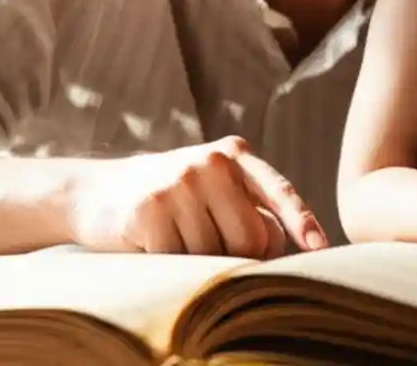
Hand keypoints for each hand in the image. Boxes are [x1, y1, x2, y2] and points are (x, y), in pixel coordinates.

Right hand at [67, 136, 326, 258]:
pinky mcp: (150, 208)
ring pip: (215, 254)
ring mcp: (179, 183)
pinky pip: (178, 260)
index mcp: (233, 154)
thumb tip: (282, 247)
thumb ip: (248, 208)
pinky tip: (151, 239)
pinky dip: (167, 261)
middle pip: (251, 238)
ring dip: (196, 258)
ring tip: (174, 235)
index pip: (278, 190)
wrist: (96, 191)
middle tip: (204, 242)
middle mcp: (210, 162)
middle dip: (237, 255)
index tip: (320, 246)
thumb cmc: (168, 197)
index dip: (301, 221)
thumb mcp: (211, 188)